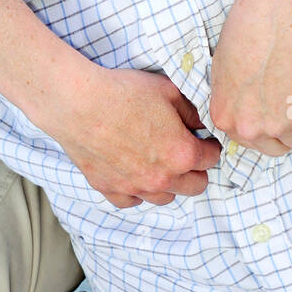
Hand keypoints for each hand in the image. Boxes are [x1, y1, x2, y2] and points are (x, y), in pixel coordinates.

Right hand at [48, 66, 221, 208]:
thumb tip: (198, 124)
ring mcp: (135, 187)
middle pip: (195, 186)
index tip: (205, 140)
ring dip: (169, 183)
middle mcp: (162, 178)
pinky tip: (135, 174)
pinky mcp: (110, 189)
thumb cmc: (123, 92)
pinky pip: (132, 201)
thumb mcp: (167, 90)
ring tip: (161, 164)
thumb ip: (190, 111)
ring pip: (165, 198)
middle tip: (187, 153)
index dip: (211, 146)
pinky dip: (137, 191)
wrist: (79, 103)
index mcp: (181, 153)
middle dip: (196, 169)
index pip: (211, 159)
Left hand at [209, 0, 291, 154]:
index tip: (275, 125)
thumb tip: (243, 107)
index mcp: (226, 119)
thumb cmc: (244, 35)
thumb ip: (232, 98)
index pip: (245, 141)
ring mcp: (279, 124)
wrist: (272, 23)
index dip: (263, 132)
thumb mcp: (222, 70)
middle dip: (287, 136)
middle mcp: (251, 129)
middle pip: (274, 148)